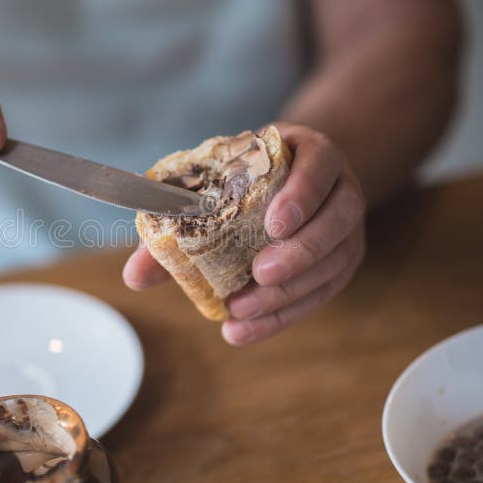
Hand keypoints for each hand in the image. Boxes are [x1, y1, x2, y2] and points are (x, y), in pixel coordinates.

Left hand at [123, 124, 366, 345]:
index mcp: (311, 153)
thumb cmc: (246, 179)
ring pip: (335, 262)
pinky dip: (283, 316)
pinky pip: (323, 293)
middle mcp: (340, 188)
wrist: (289, 180)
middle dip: (300, 252)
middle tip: (259, 274)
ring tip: (240, 310)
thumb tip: (135, 275)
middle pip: (338, 219)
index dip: (302, 194)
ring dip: (288, 292)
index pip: (320, 164)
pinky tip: (246, 330)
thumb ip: (177, 221)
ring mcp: (347, 227)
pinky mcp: (342, 262)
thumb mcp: (214, 183)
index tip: (274, 224)